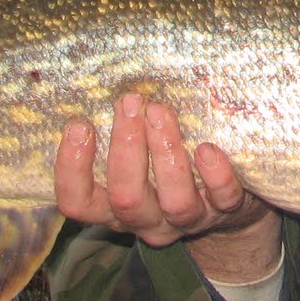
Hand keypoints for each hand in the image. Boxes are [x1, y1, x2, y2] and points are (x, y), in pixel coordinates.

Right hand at [54, 93, 277, 263]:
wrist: (227, 206)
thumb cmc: (166, 167)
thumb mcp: (136, 157)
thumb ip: (119, 132)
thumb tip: (103, 80)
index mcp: (114, 207)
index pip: (78, 202)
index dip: (72, 169)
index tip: (78, 125)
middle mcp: (147, 219)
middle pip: (126, 199)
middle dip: (126, 148)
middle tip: (128, 102)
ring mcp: (188, 220)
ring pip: (175, 201)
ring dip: (166, 154)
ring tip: (161, 111)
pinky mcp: (226, 211)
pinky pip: (223, 199)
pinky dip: (216, 175)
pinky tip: (207, 149)